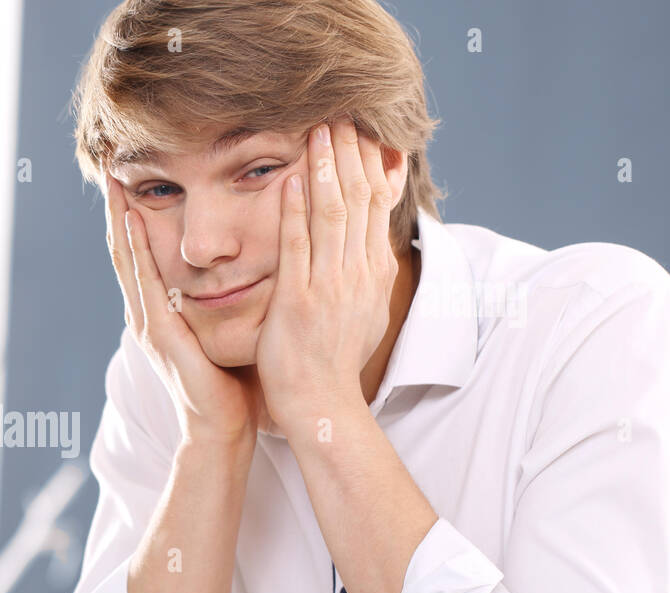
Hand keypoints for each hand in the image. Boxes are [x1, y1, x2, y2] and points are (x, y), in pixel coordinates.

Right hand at [103, 163, 268, 445]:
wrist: (222, 429)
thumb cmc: (230, 384)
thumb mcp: (224, 329)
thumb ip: (224, 298)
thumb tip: (246, 265)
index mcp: (161, 311)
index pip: (142, 254)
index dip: (133, 216)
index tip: (131, 178)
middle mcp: (146, 314)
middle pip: (125, 250)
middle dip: (117, 208)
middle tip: (109, 166)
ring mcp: (148, 324)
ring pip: (126, 260)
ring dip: (117, 220)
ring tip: (112, 182)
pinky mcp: (159, 335)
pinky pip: (144, 283)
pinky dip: (135, 251)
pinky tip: (132, 223)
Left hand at [254, 118, 398, 432]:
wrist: (323, 403)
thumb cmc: (336, 360)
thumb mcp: (367, 309)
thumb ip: (371, 270)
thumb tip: (380, 240)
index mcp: (373, 272)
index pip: (377, 205)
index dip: (371, 164)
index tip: (366, 130)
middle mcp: (357, 272)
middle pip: (359, 199)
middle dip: (351, 153)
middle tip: (343, 113)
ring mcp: (330, 285)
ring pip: (332, 215)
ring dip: (325, 169)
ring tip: (320, 130)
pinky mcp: (299, 300)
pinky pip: (297, 248)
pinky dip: (294, 212)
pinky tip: (289, 181)